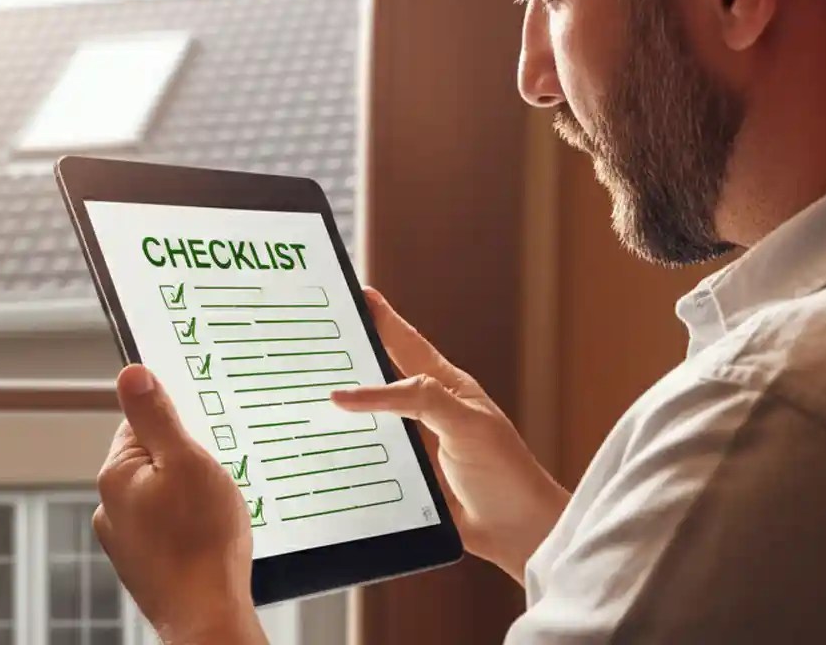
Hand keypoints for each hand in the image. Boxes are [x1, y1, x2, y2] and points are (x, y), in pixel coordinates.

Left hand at [93, 365, 267, 644]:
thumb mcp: (187, 462)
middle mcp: (112, 507)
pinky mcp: (145, 564)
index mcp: (116, 475)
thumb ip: (156, 417)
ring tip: (215, 512)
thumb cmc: (202, 541)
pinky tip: (209, 536)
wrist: (208, 613)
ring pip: (162, 496)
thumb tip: (130, 374)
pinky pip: (168, 527)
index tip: (201, 439)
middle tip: (214, 477)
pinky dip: (188, 526)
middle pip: (152, 460)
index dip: (177, 426)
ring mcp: (127, 540)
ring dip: (189, 496)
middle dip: (185, 463)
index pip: (139, 424)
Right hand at [330, 288, 569, 583]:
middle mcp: (428, 412)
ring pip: (372, 418)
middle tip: (319, 339)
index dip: (384, 319)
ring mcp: (417, 445)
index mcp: (446, 388)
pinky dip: (347, 451)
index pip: (407, 344)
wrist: (517, 531)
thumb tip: (356, 393)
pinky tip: (323, 451)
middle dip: (354, 357)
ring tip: (308, 389)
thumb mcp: (464, 423)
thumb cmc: (504, 472)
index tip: (360, 295)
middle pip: (382, 376)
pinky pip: (370, 457)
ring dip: (344, 408)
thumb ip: (418, 399)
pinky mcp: (408, 478)